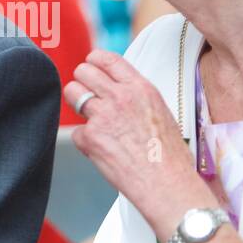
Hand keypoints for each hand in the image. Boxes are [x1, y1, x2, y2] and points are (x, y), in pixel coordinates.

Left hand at [64, 49, 216, 238]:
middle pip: (84, 71)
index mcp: (141, 88)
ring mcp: (103, 116)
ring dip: (76, 103)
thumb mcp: (160, 112)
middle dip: (81, 80)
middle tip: (85, 92)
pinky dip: (86, 141)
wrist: (167, 183)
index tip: (91, 65)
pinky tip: (102, 150)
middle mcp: (121, 97)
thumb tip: (119, 93)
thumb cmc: (169, 155)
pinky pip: (77, 131)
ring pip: (72, 93)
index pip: (108, 59)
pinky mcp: (91, 138)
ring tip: (88, 117)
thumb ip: (137, 98)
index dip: (94, 60)